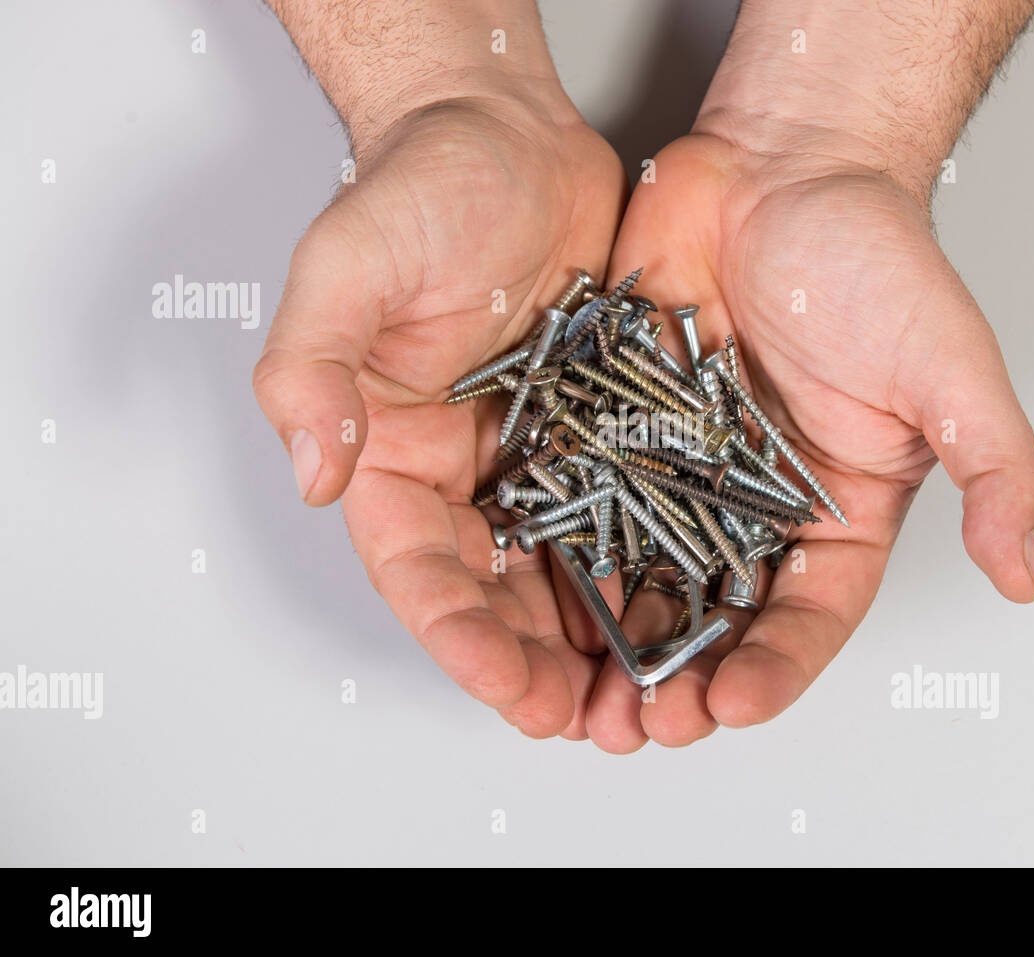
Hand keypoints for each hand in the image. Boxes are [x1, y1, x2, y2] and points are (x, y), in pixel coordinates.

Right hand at [253, 94, 625, 737]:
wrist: (506, 134)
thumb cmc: (419, 187)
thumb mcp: (346, 267)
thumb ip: (312, 369)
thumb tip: (313, 470)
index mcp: (392, 453)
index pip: (420, 571)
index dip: (460, 639)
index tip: (507, 688)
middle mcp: (463, 470)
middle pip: (496, 593)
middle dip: (538, 664)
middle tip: (590, 719)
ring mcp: (536, 456)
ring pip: (565, 571)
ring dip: (597, 637)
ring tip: (645, 692)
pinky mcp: (600, 431)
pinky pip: (624, 511)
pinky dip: (646, 564)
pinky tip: (684, 604)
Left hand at [583, 131, 1033, 751]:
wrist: (786, 164)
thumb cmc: (877, 257)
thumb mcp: (953, 370)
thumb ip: (996, 470)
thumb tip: (1025, 573)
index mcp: (839, 508)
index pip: (811, 614)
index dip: (776, 669)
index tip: (734, 705)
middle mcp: (757, 503)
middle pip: (717, 614)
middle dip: (680, 679)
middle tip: (642, 726)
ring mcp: (682, 469)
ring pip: (640, 574)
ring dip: (612, 641)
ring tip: (579, 694)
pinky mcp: (620, 426)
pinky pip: (584, 497)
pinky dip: (558, 550)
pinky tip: (531, 593)